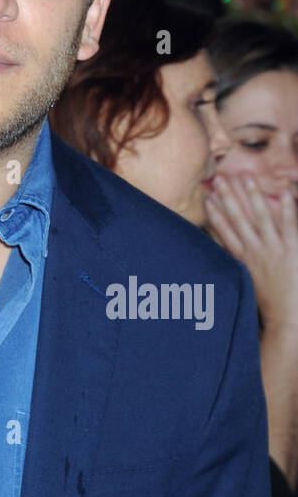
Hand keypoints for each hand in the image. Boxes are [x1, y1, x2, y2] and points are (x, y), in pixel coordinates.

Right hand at [204, 173, 297, 333]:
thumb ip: (234, 267)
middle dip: (228, 197)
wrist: (287, 319)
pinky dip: (286, 208)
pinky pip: (288, 225)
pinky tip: (284, 192)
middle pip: (237, 219)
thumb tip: (221, 254)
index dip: (215, 213)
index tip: (207, 197)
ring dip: (252, 195)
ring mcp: (273, 249)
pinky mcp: (292, 250)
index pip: (223, 231)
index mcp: (241, 260)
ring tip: (247, 176)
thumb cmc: (267, 305)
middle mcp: (254, 251)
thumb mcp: (243, 285)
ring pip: (260, 216)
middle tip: (220, 177)